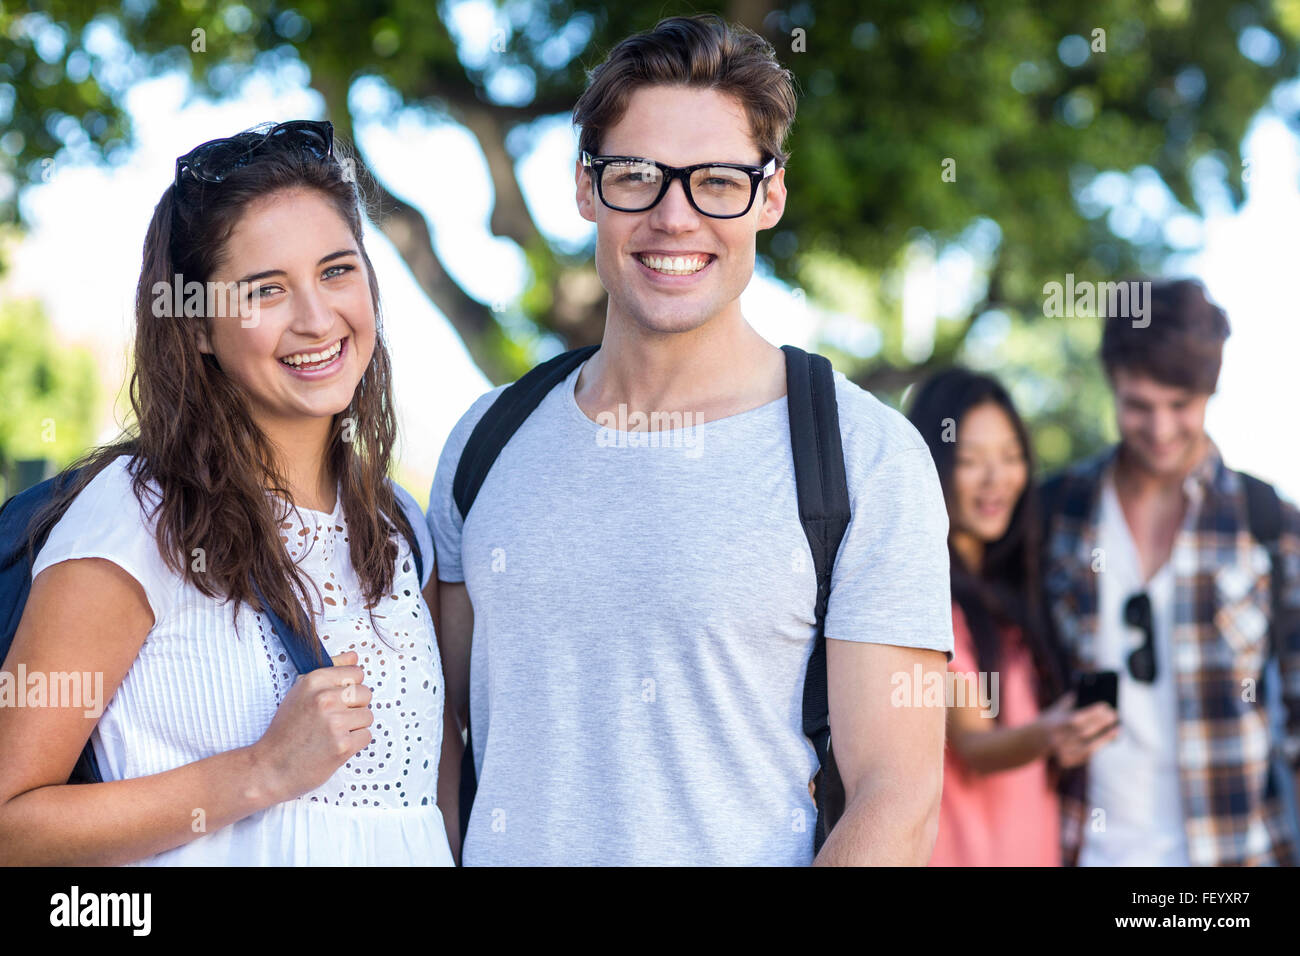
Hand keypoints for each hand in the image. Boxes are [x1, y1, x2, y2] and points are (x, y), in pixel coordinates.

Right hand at [250, 651, 372, 801]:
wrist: (270, 767)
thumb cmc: (285, 731)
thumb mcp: (300, 693)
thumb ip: (330, 670)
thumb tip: (353, 656)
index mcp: (314, 681)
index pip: (356, 672)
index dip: (349, 687)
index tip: (336, 700)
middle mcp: (325, 698)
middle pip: (366, 694)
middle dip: (354, 707)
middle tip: (333, 720)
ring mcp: (335, 722)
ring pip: (368, 716)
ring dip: (355, 727)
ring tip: (332, 734)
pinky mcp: (343, 745)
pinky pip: (367, 736)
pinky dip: (354, 744)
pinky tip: (334, 746)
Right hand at [1038, 692, 1119, 767]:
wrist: (1034, 739)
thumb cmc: (1052, 719)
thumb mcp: (1058, 708)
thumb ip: (1074, 700)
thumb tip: (1094, 692)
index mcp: (1055, 724)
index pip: (1077, 719)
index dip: (1093, 713)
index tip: (1106, 706)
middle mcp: (1057, 739)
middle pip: (1084, 733)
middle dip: (1101, 723)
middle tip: (1114, 715)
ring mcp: (1061, 752)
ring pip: (1087, 747)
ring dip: (1105, 739)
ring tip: (1116, 730)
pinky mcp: (1065, 761)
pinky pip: (1085, 756)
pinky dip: (1097, 748)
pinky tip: (1107, 740)